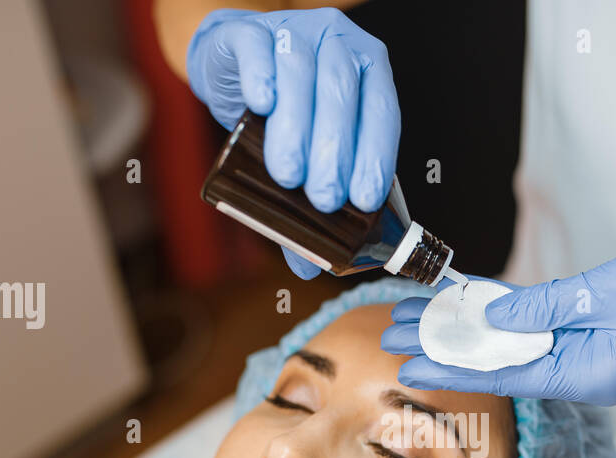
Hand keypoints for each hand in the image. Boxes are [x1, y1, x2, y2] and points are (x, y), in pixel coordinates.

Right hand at [186, 7, 400, 278]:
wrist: (233, 62)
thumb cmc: (280, 111)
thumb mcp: (304, 154)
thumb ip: (309, 204)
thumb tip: (310, 269)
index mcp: (367, 72)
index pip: (382, 112)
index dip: (375, 156)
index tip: (363, 200)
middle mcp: (337, 44)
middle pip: (341, 95)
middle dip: (334, 152)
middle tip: (323, 198)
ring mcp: (294, 31)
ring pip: (302, 75)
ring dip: (297, 129)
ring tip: (288, 176)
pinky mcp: (249, 30)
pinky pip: (259, 50)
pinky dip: (262, 78)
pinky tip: (262, 106)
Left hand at [382, 233, 615, 404]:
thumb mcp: (609, 294)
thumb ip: (546, 309)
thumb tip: (490, 320)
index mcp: (587, 374)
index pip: (504, 373)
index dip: (451, 366)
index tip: (406, 362)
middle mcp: (580, 369)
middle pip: (499, 360)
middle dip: (445, 348)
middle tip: (391, 336)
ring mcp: (585, 350)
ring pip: (512, 341)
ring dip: (465, 331)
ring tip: (415, 320)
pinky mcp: (590, 326)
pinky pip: (536, 323)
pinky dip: (501, 316)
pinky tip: (465, 307)